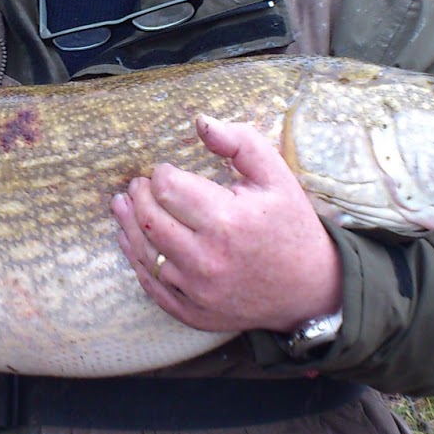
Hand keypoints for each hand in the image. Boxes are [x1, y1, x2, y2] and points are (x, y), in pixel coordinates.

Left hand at [112, 115, 341, 333]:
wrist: (310, 288)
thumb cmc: (291, 226)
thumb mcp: (276, 177)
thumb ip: (239, 142)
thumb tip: (200, 121)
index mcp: (227, 221)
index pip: (167, 188)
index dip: (160, 174)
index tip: (165, 171)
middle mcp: (208, 259)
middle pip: (150, 219)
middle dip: (139, 195)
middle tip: (139, 184)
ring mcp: (198, 290)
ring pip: (144, 252)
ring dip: (128, 225)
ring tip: (123, 204)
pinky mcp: (192, 312)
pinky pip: (151, 285)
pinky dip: (137, 260)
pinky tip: (130, 240)